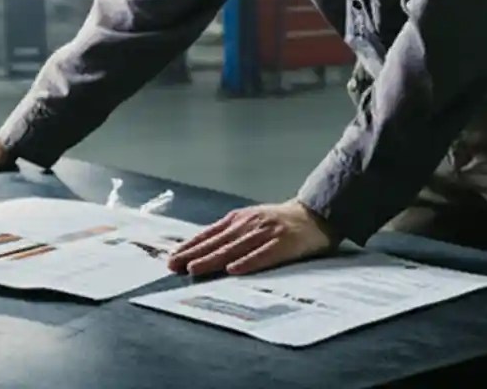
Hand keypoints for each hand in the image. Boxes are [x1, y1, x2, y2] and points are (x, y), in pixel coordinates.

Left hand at [168, 200, 335, 276]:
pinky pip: (263, 255)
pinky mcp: (283, 243)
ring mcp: (266, 233)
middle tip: (174, 266)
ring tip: (195, 268)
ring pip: (234, 248)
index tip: (172, 258)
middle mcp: (249, 224)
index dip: (190, 246)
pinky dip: (247, 262)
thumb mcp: (251, 221)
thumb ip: (229, 234)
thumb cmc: (278, 222)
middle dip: (194, 254)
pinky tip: (234, 270)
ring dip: (213, 259)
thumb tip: (200, 249)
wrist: (314, 215)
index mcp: (239, 219)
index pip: (209, 234)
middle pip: (217, 242)